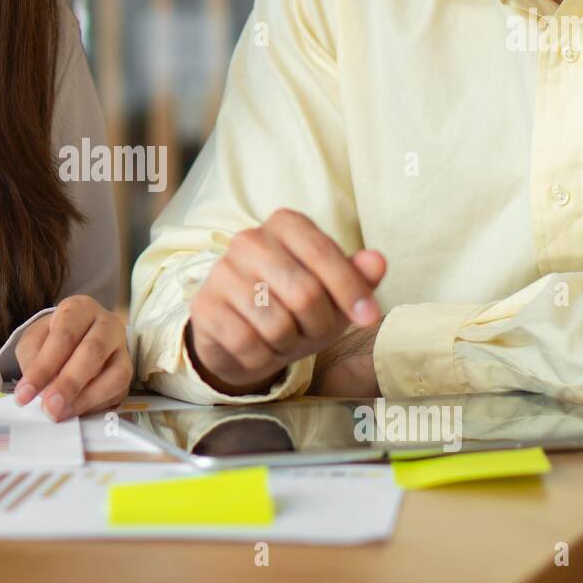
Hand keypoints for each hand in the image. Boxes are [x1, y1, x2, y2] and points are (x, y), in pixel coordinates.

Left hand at [13, 295, 132, 420]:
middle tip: (49, 407)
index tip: (24, 394)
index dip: (44, 367)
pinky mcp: (128, 373)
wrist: (76, 338)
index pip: (64, 335)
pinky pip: (118, 393)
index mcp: (81, 309)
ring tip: (60, 413)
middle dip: (69, 383)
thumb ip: (33, 360)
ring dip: (85, 398)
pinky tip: (74, 412)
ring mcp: (123, 350)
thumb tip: (43, 390)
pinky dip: (95, 406)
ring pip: (116, 375)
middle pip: (93, 351)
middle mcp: (108, 324)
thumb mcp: (34, 341)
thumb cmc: (53, 338)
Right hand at [186, 208, 386, 395]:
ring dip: (289, 344)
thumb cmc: (295, 309)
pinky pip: (249, 344)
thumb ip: (357, 277)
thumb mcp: (333, 294)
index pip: (324, 253)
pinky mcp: (205, 307)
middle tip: (313, 332)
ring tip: (283, 338)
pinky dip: (263, 358)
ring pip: (278, 324)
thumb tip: (377, 262)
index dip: (351, 291)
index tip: (369, 318)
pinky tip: (259, 349)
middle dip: (319, 325)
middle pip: (305, 293)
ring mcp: (222, 272)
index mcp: (285, 224)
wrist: (242, 338)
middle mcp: (250, 240)